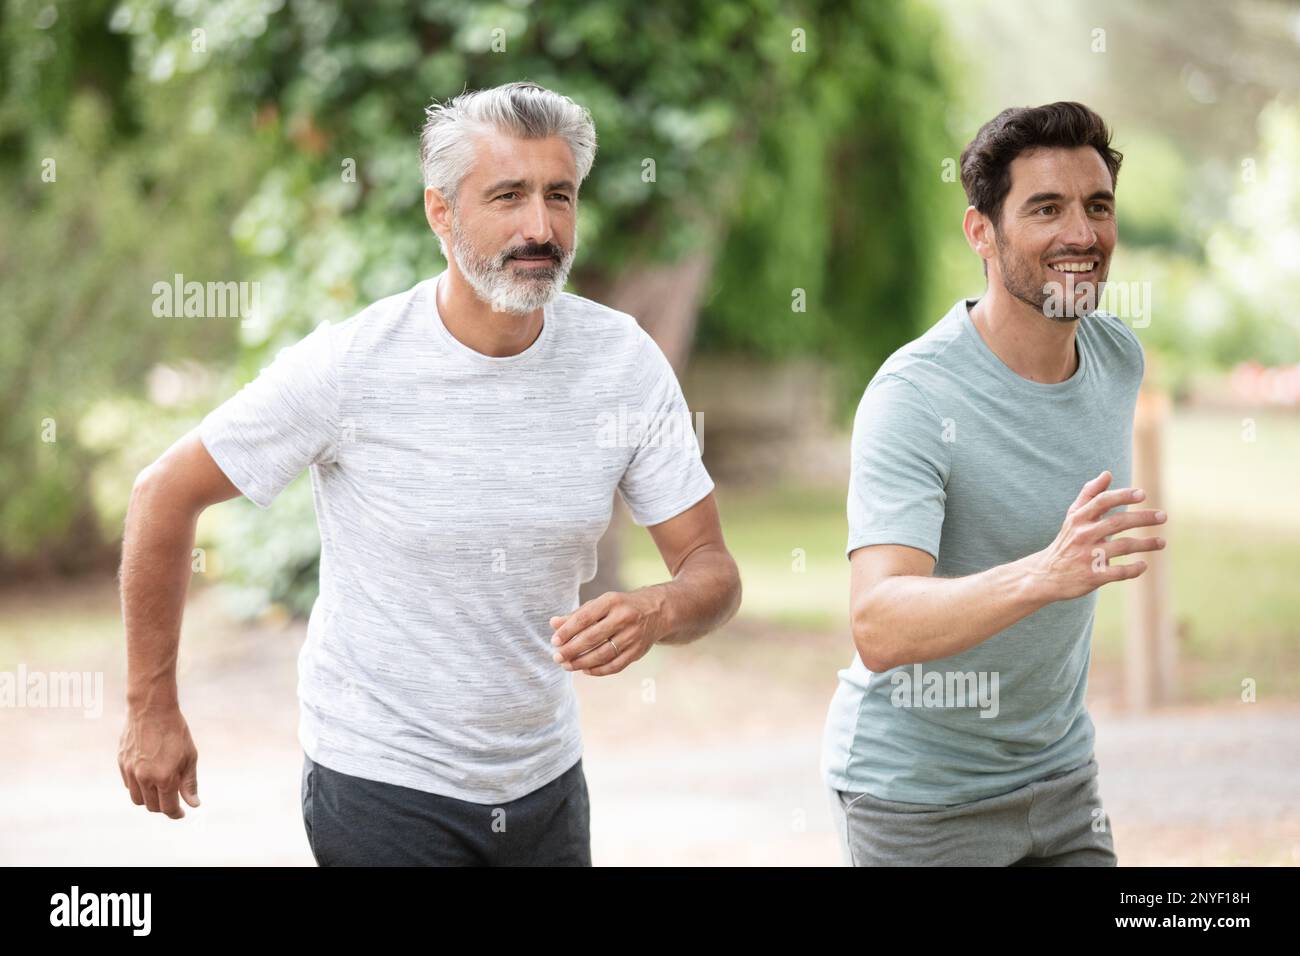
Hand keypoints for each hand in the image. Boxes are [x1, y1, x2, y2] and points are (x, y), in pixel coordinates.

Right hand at [118, 704, 200, 818]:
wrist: (151, 710)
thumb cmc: (175, 732)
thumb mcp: (189, 757)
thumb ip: (189, 783)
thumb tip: (193, 804)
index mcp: (164, 777)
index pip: (168, 808)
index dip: (176, 814)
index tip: (182, 813)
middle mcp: (144, 778)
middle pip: (152, 807)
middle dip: (164, 807)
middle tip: (173, 799)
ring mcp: (130, 772)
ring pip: (137, 799)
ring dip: (149, 799)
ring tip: (161, 789)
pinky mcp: (121, 764)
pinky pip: (129, 785)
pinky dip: (139, 786)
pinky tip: (149, 776)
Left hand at [549, 588, 669, 676]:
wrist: (657, 611)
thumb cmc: (621, 607)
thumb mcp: (601, 604)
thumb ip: (577, 614)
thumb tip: (553, 624)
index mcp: (612, 601)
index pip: (585, 618)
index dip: (567, 631)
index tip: (554, 641)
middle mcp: (624, 618)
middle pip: (592, 638)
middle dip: (571, 649)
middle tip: (557, 657)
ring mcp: (633, 636)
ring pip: (603, 654)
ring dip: (581, 662)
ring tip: (567, 665)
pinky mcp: (638, 651)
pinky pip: (615, 666)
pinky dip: (598, 670)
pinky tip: (585, 670)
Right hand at [1028, 470, 1167, 602]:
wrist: (1046, 576)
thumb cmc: (1066, 542)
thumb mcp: (1073, 518)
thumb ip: (1089, 495)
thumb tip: (1107, 473)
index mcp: (1078, 519)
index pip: (1101, 502)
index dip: (1123, 496)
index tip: (1142, 494)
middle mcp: (1083, 536)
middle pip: (1117, 523)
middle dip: (1143, 518)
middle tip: (1163, 516)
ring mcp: (1088, 557)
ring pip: (1123, 547)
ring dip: (1146, 543)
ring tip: (1162, 542)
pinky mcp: (1093, 577)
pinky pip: (1119, 572)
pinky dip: (1134, 568)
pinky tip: (1143, 565)